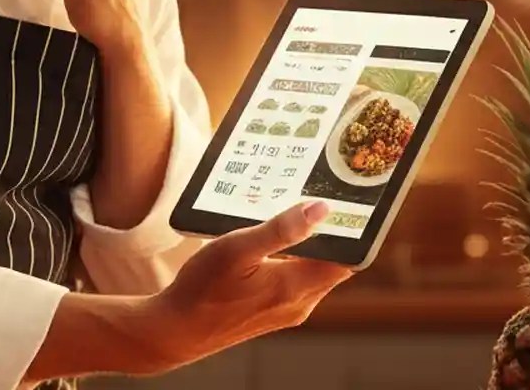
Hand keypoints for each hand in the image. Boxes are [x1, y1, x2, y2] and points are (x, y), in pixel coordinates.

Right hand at [138, 201, 353, 373]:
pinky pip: (298, 282)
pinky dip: (295, 260)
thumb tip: (321, 210)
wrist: (176, 331)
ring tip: (295, 215)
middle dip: (331, 235)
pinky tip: (273, 244)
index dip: (354, 231)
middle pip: (334, 264)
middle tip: (321, 199)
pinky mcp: (273, 312)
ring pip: (315, 273)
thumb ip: (280, 230)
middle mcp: (299, 304)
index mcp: (296, 288)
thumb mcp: (238, 248)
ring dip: (310, 247)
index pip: (348, 258)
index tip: (352, 203)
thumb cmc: (202, 289)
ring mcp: (287, 311)